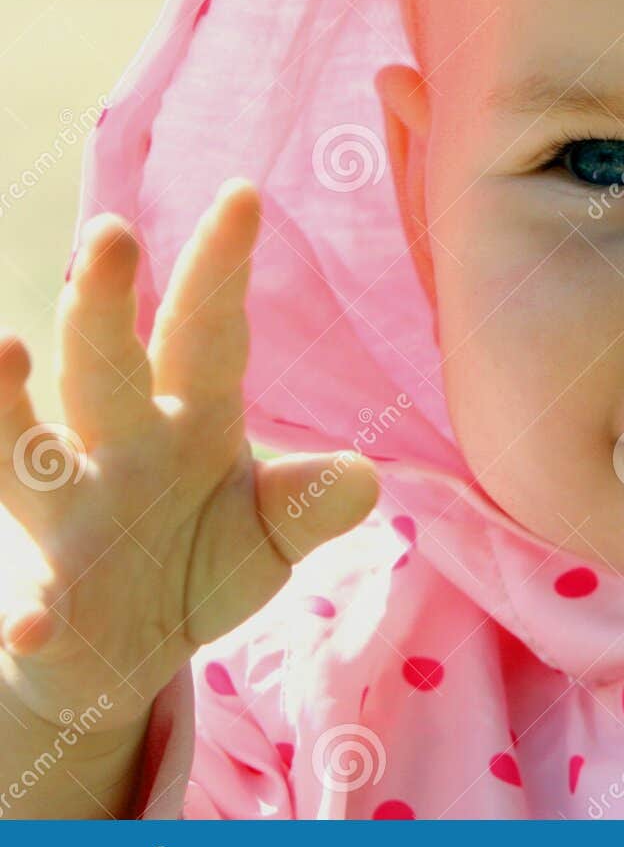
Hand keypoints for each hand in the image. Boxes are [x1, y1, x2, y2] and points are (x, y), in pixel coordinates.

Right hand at [0, 180, 378, 734]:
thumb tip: (364, 475)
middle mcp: (117, 451)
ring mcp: (70, 520)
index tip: (244, 194)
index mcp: (188, 420)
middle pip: (107, 366)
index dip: (221, 266)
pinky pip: (26, 607)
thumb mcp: (272, 533)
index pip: (206, 332)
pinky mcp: (46, 602)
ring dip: (9, 405)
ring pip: (27, 452)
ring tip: (5, 350)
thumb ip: (312, 504)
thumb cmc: (201, 563)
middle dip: (107, 302)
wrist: (129, 652)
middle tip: (115, 231)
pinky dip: (24, 617)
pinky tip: (26, 627)